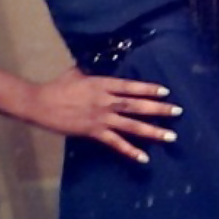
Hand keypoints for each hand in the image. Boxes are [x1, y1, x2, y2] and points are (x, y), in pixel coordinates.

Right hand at [29, 67, 181, 163]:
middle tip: (178, 111)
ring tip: (170, 136)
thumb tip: (97, 60)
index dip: (148, 88)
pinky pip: (116, 143)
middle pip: (137, 105)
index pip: (130, 86)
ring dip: (153, 131)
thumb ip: (91, 69)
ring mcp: (101, 118)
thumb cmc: (58, 86)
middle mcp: (105, 101)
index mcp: (102, 84)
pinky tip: (144, 158)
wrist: (40, 103)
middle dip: (159, 109)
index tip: (165, 91)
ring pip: (132, 125)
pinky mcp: (94, 132)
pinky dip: (130, 151)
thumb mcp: (77, 72)